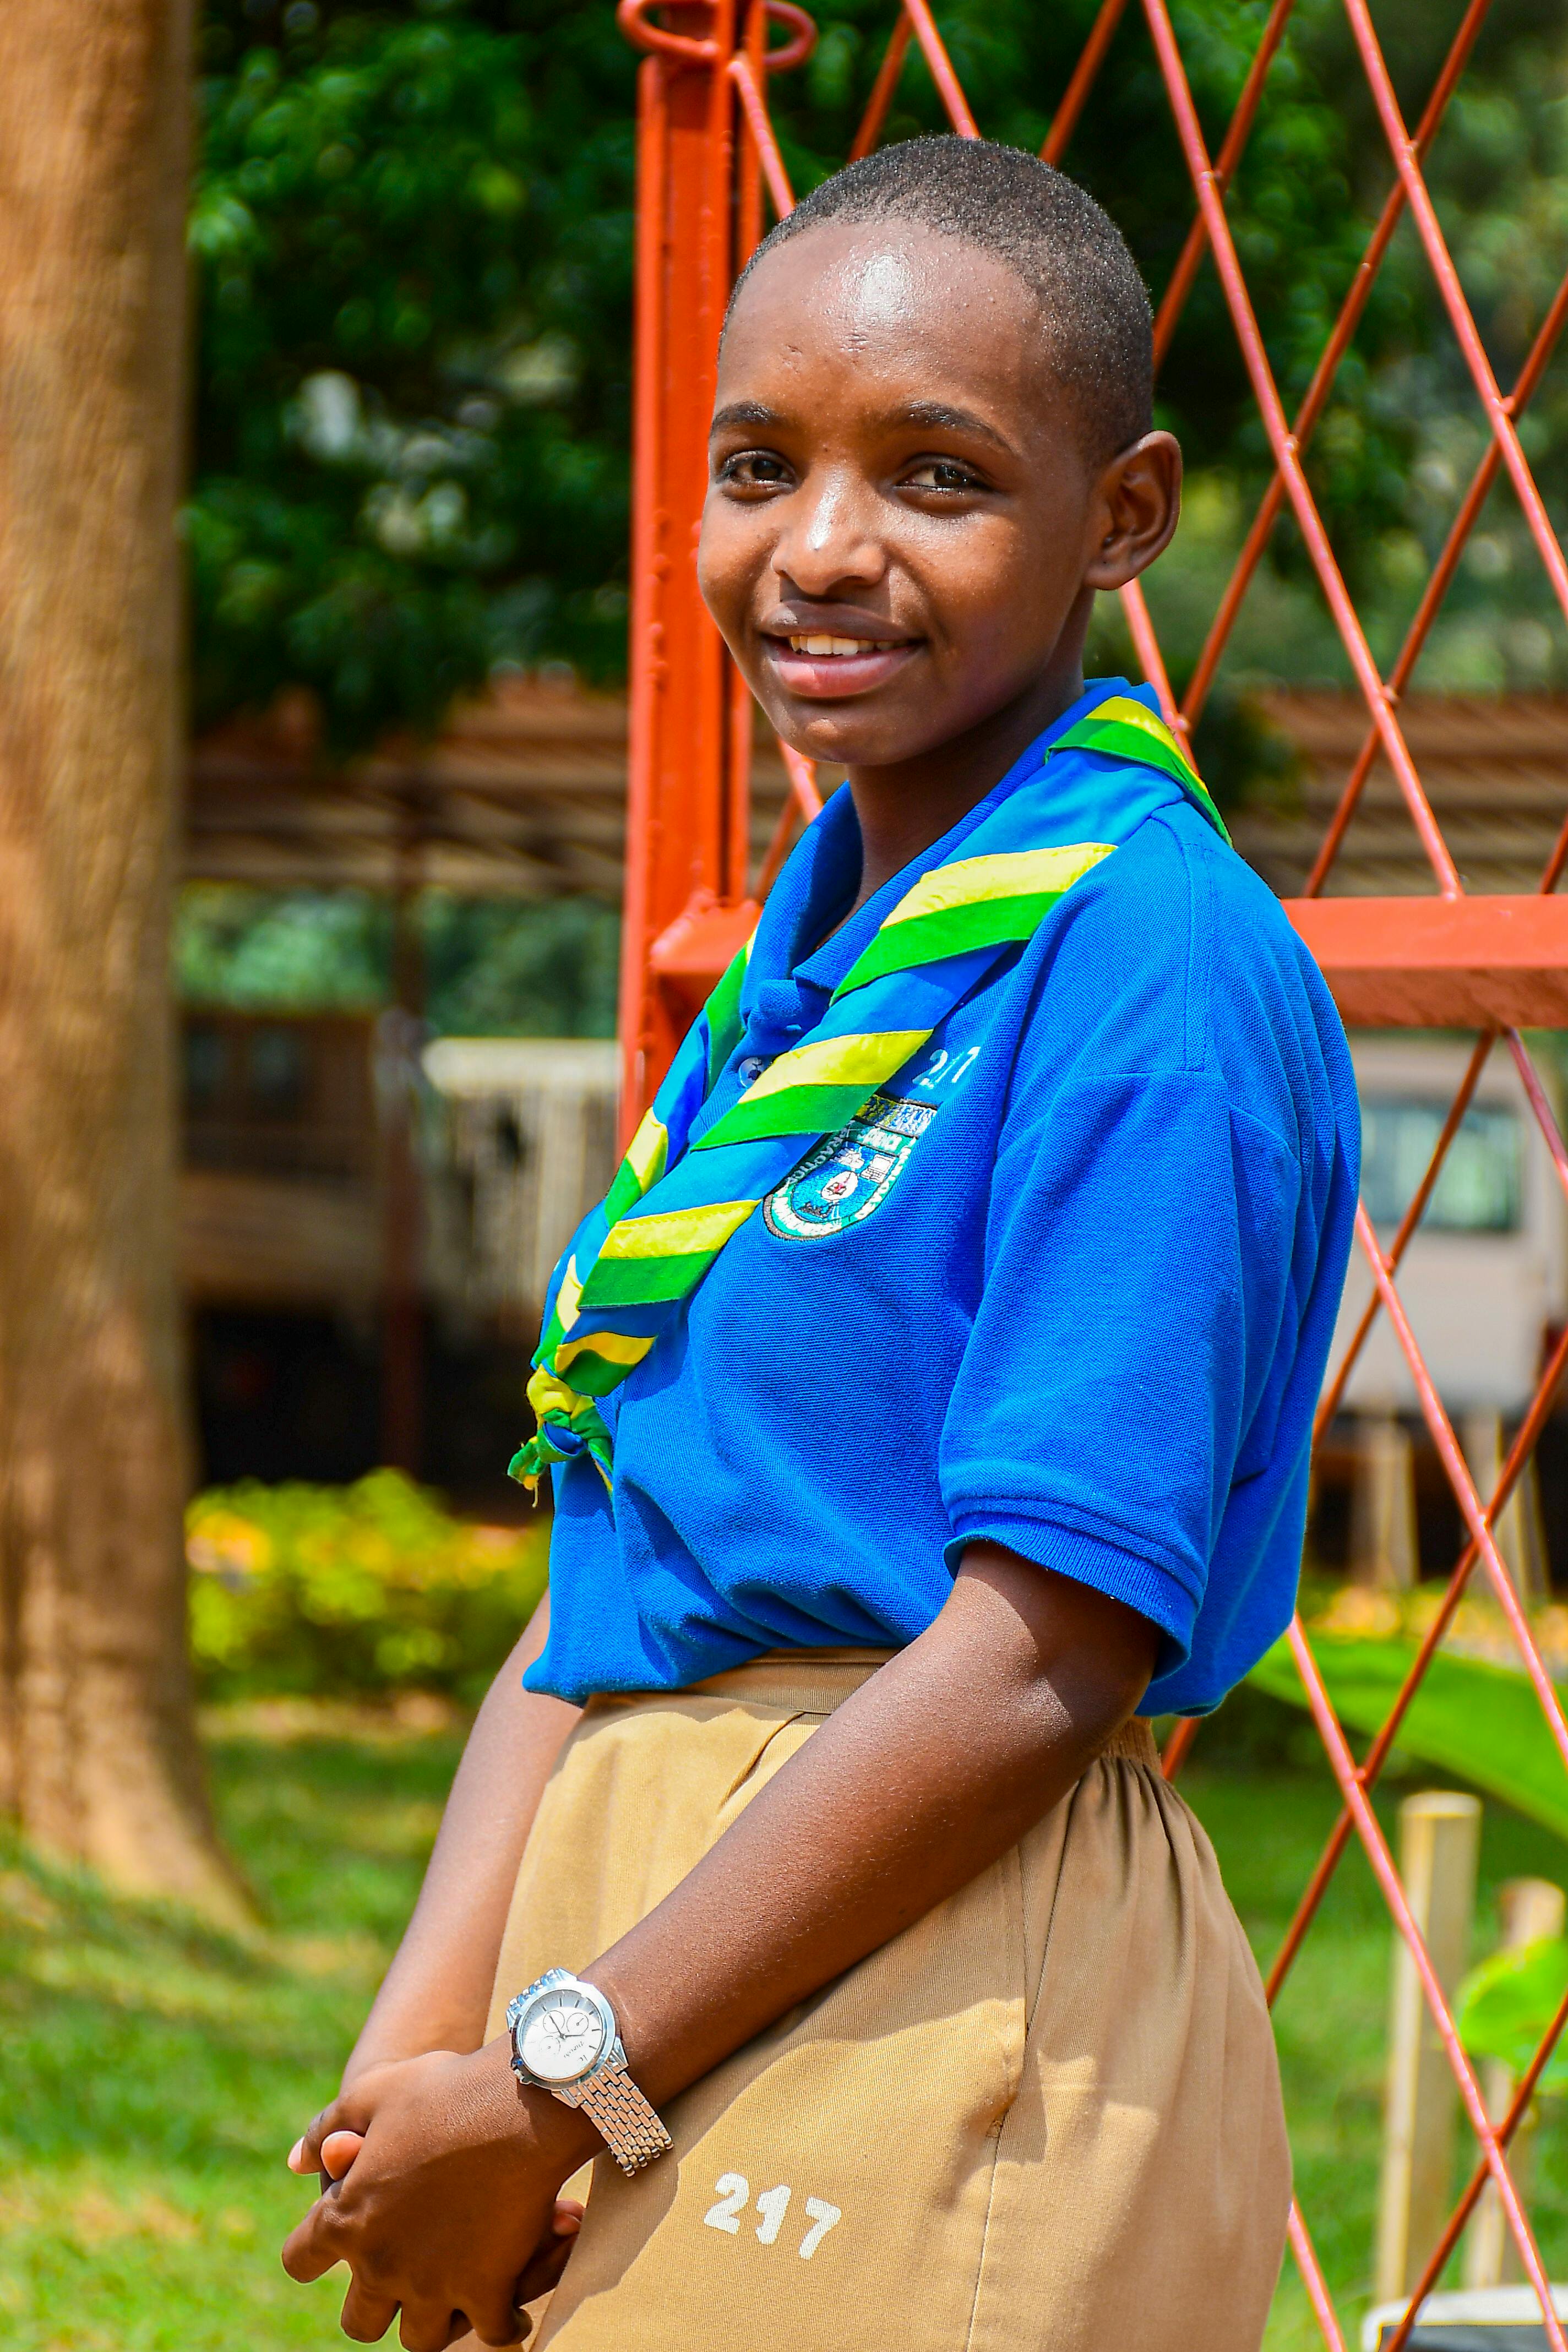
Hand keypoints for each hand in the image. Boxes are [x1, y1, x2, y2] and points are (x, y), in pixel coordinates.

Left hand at [282, 2042, 596, 2347]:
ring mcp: (434, 2285)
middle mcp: (382, 2264)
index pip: (301, 2260)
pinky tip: (510, 2309)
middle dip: (376, 2305)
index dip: (312, 2253)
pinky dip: (502, 2324)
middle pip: (360, 2321)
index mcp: (347, 2218)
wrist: (517, 2102)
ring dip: (434, 2320)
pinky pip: (491, 2333)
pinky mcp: (487, 2291)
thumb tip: (296, 2161)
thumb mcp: (376, 2092)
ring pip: (421, 2339)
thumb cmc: (444, 2090)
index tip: (332, 2248)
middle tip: (401, 2279)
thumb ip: (328, 2126)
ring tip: (453, 2297)